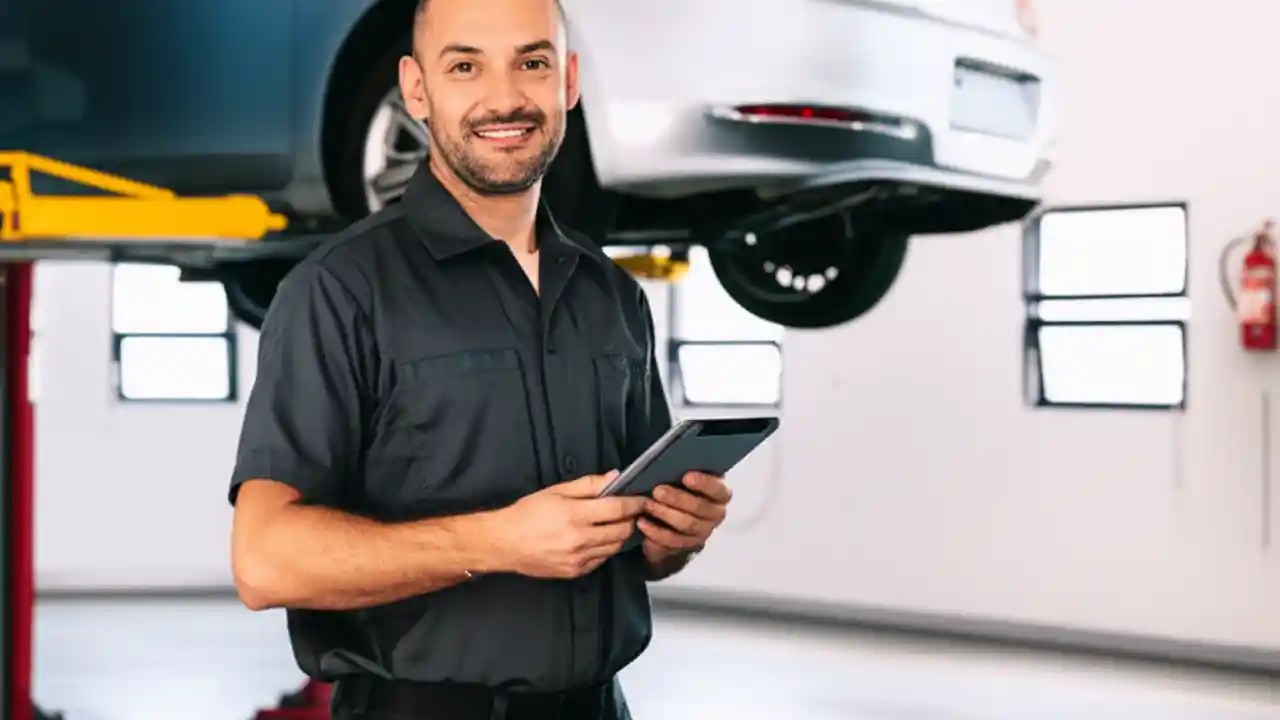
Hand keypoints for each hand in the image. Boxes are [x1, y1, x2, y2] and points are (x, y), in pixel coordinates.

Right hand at [491, 471, 646, 579]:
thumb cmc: (526, 514)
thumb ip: (588, 485)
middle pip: (621, 530)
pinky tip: (599, 539)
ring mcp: (578, 558)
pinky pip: (601, 560)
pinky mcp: (574, 572)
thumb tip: (614, 477)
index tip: (643, 499)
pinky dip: (606, 548)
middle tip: (632, 511)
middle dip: (631, 519)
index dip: (635, 503)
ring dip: (621, 534)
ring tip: (617, 523)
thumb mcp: (556, 491)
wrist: (504, 543)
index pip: (617, 508)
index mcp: (574, 515)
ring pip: (614, 547)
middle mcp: (579, 539)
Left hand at [639, 471, 730, 566]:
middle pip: (700, 508)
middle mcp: (716, 513)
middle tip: (657, 491)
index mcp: (720, 492)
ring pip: (687, 524)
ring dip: (665, 514)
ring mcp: (704, 531)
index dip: (704, 483)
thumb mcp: (681, 476)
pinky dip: (656, 532)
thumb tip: (670, 462)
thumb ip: (682, 470)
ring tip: (648, 505)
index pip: (718, 489)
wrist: (671, 515)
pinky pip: (674, 541)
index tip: (686, 477)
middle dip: (677, 499)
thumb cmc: (678, 487)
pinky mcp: (688, 545)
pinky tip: (642, 522)